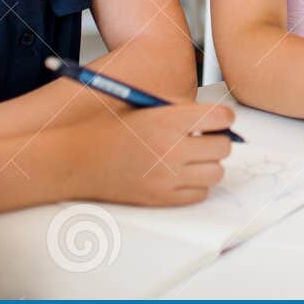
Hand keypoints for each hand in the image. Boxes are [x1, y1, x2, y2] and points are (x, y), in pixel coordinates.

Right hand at [79, 102, 237, 205]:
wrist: (80, 160)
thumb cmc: (114, 129)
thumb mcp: (149, 105)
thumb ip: (185, 109)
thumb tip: (222, 119)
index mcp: (167, 121)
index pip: (222, 118)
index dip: (223, 117)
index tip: (217, 119)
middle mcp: (170, 150)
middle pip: (224, 147)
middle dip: (217, 140)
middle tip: (203, 138)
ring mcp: (167, 178)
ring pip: (217, 173)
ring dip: (209, 164)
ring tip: (191, 157)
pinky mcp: (162, 199)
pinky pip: (200, 194)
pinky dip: (196, 185)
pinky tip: (180, 174)